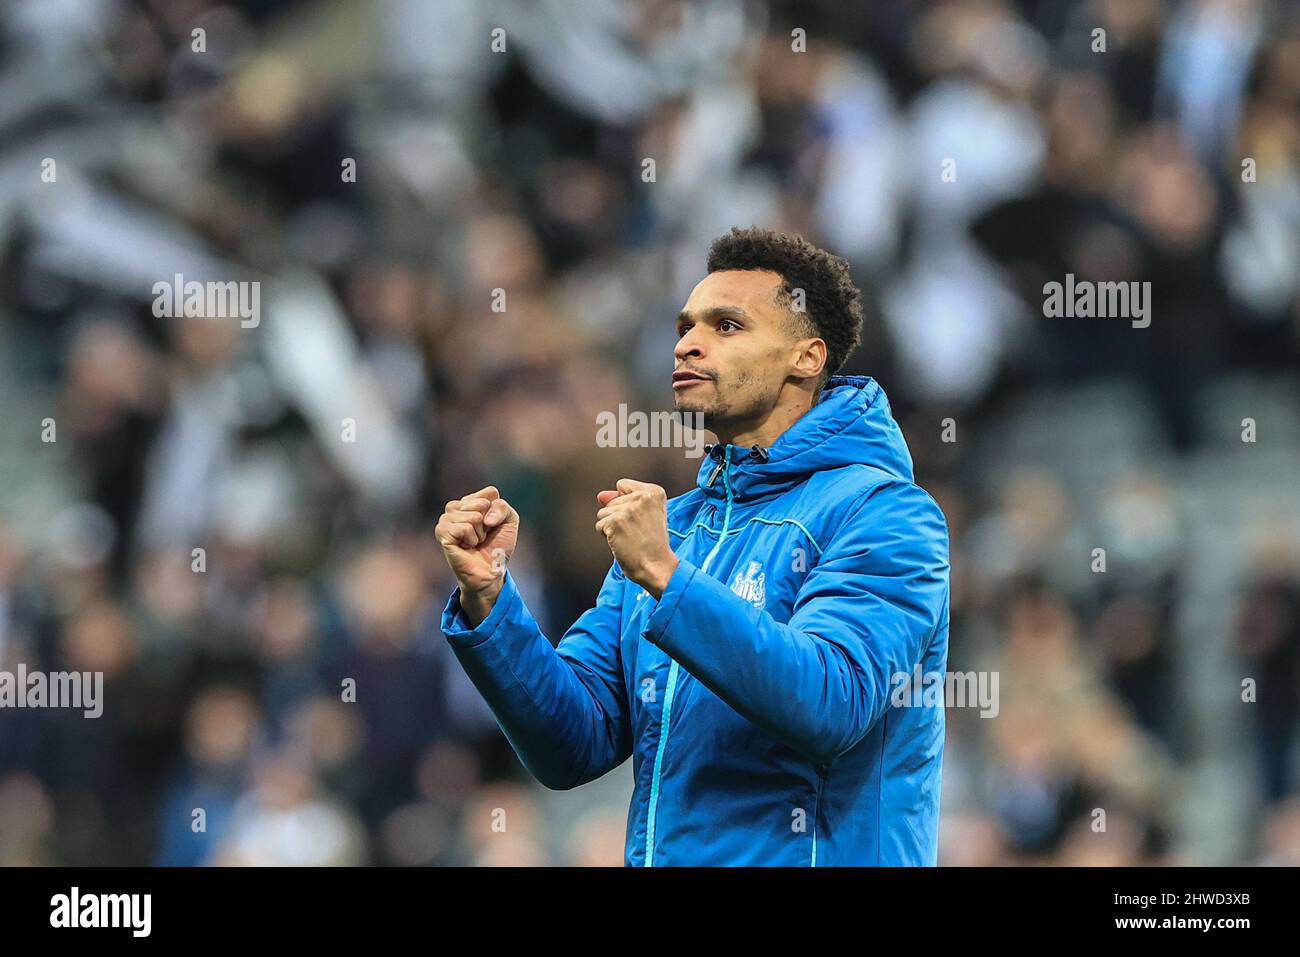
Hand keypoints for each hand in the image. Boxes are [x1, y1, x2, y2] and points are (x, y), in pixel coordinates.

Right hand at [436, 486, 518, 625]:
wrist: (491, 570)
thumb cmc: (498, 546)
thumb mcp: (510, 521)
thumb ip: (502, 507)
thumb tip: (481, 517)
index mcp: (471, 501)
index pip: (490, 492)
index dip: (498, 511)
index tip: (493, 526)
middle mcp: (456, 507)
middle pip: (481, 503)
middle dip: (488, 523)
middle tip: (483, 536)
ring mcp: (447, 519)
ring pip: (473, 516)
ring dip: (479, 533)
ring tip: (474, 542)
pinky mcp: (442, 532)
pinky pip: (463, 527)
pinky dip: (471, 539)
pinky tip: (466, 546)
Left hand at [595, 479, 677, 597]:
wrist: (657, 566)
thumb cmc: (653, 544)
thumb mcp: (646, 515)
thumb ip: (623, 499)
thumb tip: (600, 495)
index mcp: (654, 491)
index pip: (622, 485)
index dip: (626, 503)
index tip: (642, 518)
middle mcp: (642, 497)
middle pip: (611, 500)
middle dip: (618, 516)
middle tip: (637, 531)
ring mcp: (628, 509)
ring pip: (603, 512)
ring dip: (612, 526)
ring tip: (630, 536)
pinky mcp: (615, 522)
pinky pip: (600, 525)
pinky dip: (607, 536)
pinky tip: (622, 542)